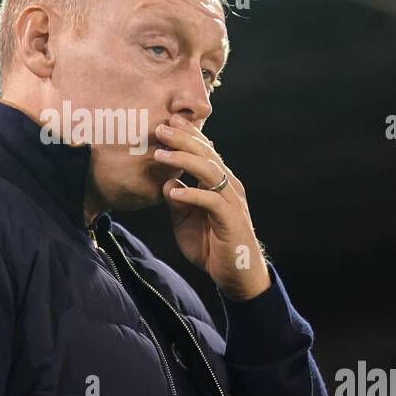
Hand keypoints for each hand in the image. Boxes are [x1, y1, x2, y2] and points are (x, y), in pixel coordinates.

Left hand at [154, 114, 270, 300]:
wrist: (234, 274)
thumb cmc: (211, 244)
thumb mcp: (185, 220)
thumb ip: (177, 200)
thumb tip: (165, 182)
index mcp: (219, 182)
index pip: (204, 152)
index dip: (188, 135)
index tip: (169, 121)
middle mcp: (228, 186)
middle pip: (207, 155)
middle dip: (184, 139)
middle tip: (162, 128)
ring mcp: (231, 201)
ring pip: (210, 172)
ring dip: (184, 161)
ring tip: (161, 155)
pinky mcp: (231, 219)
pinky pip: (211, 201)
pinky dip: (192, 194)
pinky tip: (174, 192)